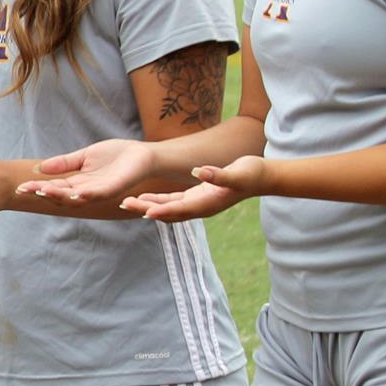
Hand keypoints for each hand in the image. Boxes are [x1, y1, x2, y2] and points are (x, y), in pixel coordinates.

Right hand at [14, 138, 155, 205]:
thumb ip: (65, 163)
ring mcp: (100, 191)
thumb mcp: (84, 156)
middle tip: (25, 190)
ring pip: (76, 197)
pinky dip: (88, 194)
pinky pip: (99, 193)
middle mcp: (87, 190)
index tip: (21, 187)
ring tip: (43, 191)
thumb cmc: (116, 155)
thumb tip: (40, 168)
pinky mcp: (115, 188)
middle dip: (42, 192)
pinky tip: (76, 193)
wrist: (143, 155)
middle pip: (61, 194)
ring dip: (60, 195)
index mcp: (78, 182)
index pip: (54, 187)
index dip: (38, 187)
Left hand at [120, 156, 261, 220]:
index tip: (145, 211)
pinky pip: (173, 203)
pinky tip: (144, 198)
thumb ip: (219, 174)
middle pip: (168, 213)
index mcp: (209, 204)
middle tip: (123, 204)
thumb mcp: (238, 173)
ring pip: (168, 209)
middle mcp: (201, 208)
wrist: (261, 178)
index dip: (163, 210)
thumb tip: (200, 172)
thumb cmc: (251, 174)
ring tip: (126, 202)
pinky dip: (158, 202)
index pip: (181, 209)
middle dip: (145, 209)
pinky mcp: (197, 198)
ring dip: (147, 207)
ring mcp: (198, 204)